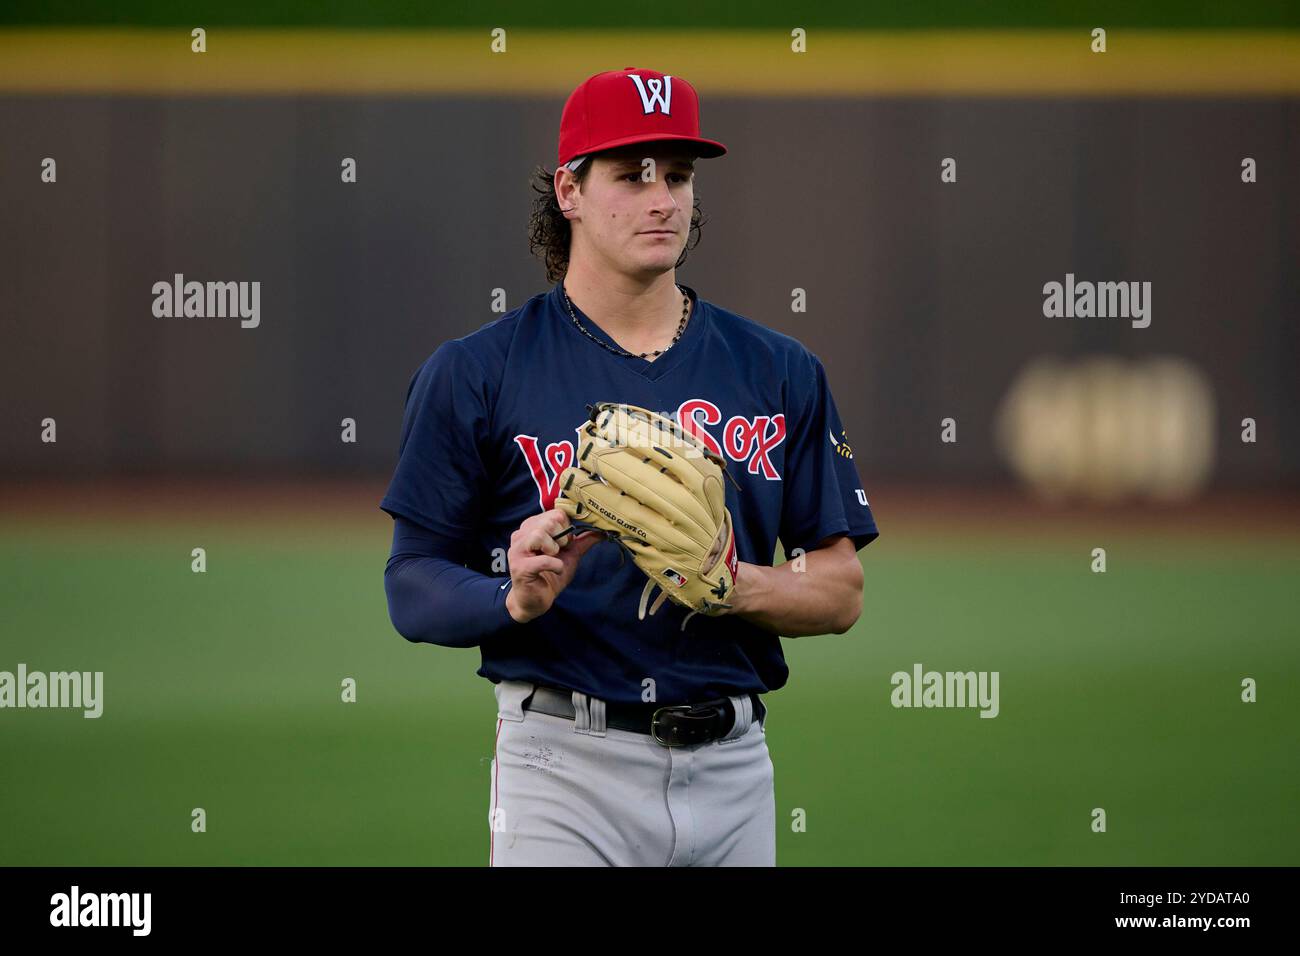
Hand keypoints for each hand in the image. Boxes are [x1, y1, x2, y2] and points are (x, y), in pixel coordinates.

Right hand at [504, 508, 601, 623]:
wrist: (535, 600)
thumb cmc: (549, 575)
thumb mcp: (570, 555)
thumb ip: (583, 541)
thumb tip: (601, 530)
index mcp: (532, 527)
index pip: (556, 513)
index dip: (566, 528)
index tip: (564, 543)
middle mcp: (521, 535)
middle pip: (549, 521)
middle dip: (562, 538)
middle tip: (558, 552)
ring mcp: (517, 550)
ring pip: (540, 534)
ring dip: (554, 550)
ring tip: (553, 559)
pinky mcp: (520, 567)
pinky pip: (543, 559)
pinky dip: (555, 566)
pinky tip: (554, 571)